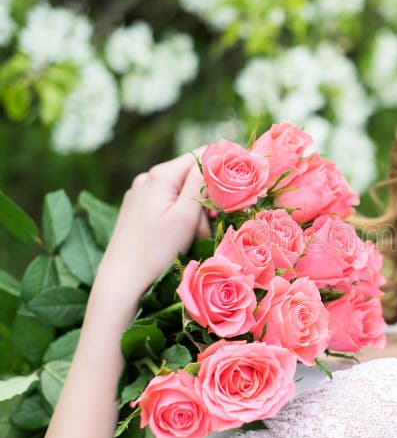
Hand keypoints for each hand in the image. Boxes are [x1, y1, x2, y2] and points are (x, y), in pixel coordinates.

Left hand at [98, 149, 211, 298]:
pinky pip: (165, 204)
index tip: (233, 193)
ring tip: (189, 238)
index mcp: (160, 175)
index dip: (220, 170)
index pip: (201, 155)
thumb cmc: (157, 250)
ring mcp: (138, 193)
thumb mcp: (186, 216)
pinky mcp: (134, 209)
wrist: (122, 281)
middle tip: (206, 226)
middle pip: (190, 176)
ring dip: (192, 212)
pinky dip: (177, 217)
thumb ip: (201, 183)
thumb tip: (216, 155)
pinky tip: (174, 238)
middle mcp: (147, 178)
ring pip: (179, 192)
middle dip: (204, 198)